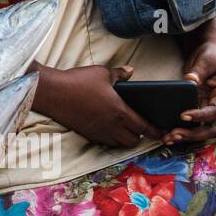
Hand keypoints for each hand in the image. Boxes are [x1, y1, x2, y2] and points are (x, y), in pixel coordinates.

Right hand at [36, 64, 163, 147]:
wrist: (52, 92)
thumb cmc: (78, 81)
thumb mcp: (101, 73)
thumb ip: (119, 74)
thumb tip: (131, 71)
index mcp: (120, 111)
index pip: (144, 127)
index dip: (155, 132)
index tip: (162, 134)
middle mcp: (111, 126)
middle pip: (133, 141)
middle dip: (139, 136)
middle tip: (140, 127)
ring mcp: (98, 132)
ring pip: (118, 144)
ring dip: (124, 139)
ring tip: (125, 130)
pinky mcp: (86, 133)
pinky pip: (104, 142)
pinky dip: (111, 138)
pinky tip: (108, 128)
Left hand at [167, 34, 215, 144]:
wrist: (212, 52)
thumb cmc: (212, 55)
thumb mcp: (207, 59)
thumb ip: (198, 71)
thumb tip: (190, 81)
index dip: (201, 116)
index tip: (183, 115)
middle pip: (212, 128)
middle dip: (194, 134)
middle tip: (174, 135)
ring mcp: (210, 109)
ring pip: (203, 131)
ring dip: (188, 137)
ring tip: (168, 139)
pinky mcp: (200, 109)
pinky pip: (194, 125)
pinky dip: (183, 131)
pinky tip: (168, 134)